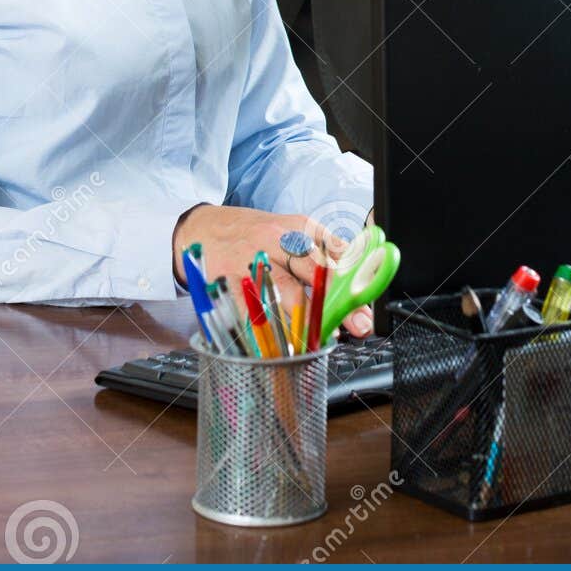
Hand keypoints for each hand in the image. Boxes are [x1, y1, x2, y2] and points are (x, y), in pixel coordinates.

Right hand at [172, 204, 374, 339]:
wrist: (202, 229)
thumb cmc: (254, 235)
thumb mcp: (291, 232)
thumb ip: (323, 256)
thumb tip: (355, 287)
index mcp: (300, 228)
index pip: (337, 253)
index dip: (356, 280)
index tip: (368, 304)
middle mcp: (278, 241)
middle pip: (317, 273)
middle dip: (341, 303)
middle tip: (359, 325)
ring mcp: (254, 261)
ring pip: (286, 292)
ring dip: (309, 320)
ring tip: (323, 338)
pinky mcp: (231, 280)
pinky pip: (255, 309)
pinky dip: (272, 329)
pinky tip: (284, 343)